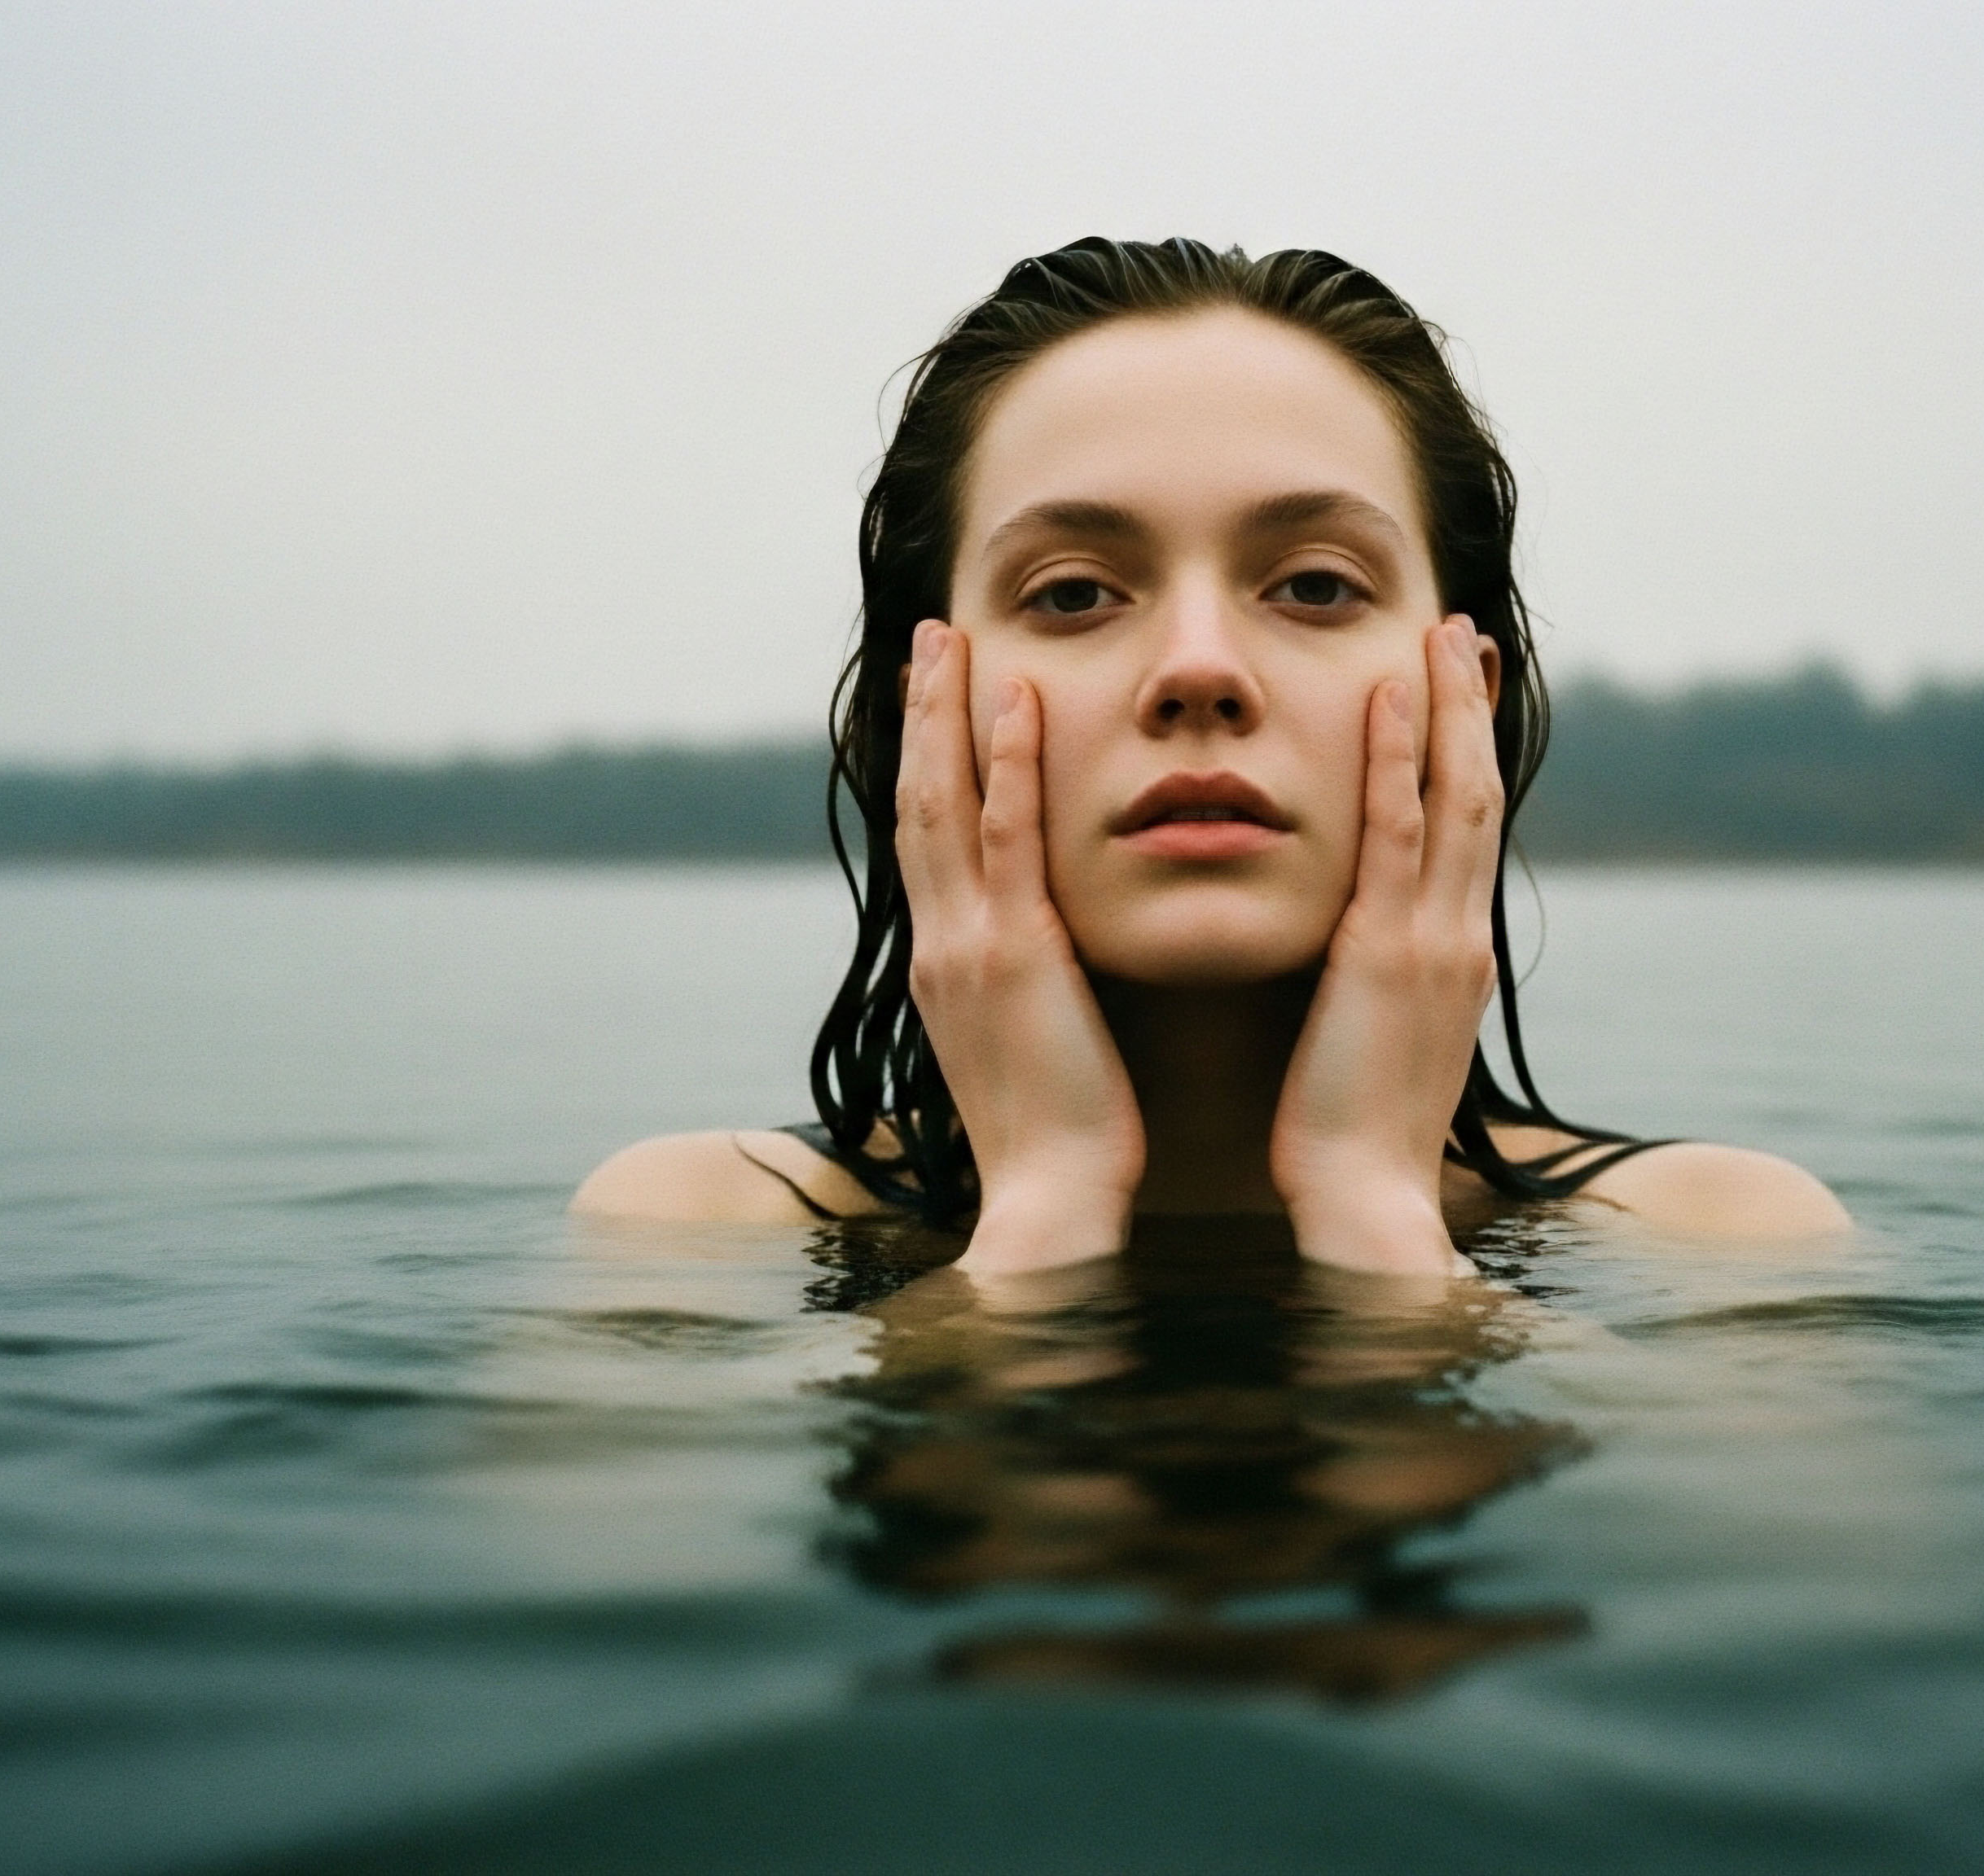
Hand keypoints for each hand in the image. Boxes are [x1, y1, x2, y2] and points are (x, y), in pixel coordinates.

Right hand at [896, 620, 1143, 1274]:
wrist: (1053, 1204)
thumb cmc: (1066, 1138)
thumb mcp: (1034, 1044)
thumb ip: (1029, 986)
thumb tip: (1045, 951)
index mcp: (947, 964)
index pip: (928, 839)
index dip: (926, 760)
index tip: (934, 694)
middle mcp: (942, 945)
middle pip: (918, 801)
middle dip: (919, 714)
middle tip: (927, 637)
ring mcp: (969, 948)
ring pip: (945, 803)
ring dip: (945, 713)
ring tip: (951, 639)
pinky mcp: (1015, 958)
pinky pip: (1006, 840)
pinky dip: (1007, 765)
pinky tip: (1015, 700)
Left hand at [1269, 616, 1503, 1275]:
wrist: (1365, 1205)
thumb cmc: (1352, 1140)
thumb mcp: (1375, 1045)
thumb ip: (1375, 988)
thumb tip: (1361, 956)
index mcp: (1452, 958)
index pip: (1467, 833)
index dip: (1464, 756)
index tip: (1457, 689)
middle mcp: (1457, 938)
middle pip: (1476, 795)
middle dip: (1470, 710)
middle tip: (1461, 634)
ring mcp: (1431, 942)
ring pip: (1451, 798)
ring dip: (1446, 709)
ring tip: (1438, 635)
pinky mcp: (1388, 955)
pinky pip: (1396, 836)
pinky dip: (1396, 762)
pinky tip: (1387, 697)